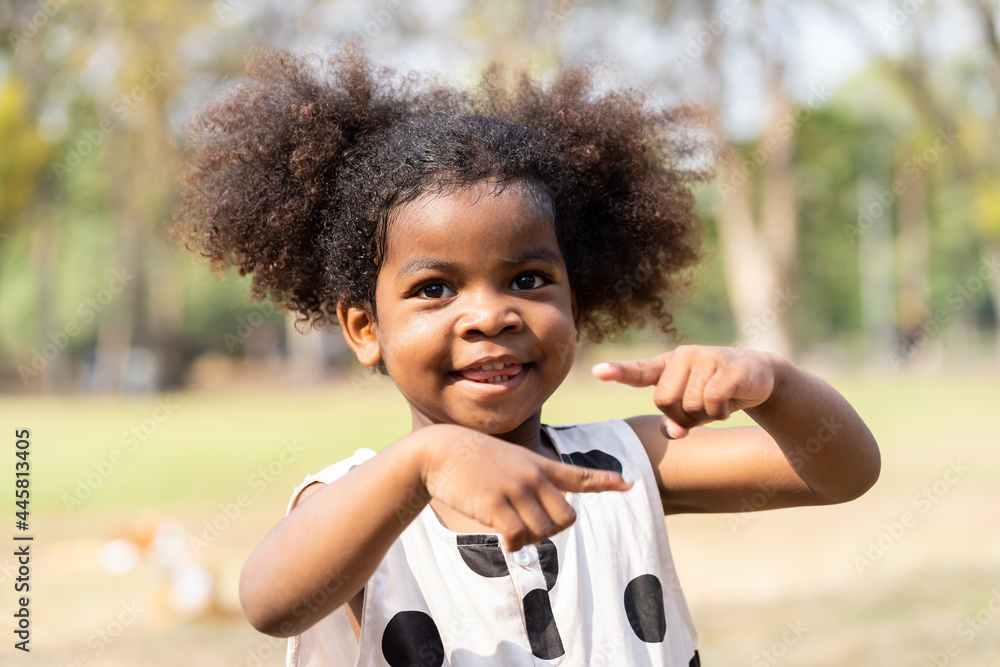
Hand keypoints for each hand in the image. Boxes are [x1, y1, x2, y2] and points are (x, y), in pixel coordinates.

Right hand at [418, 425, 632, 550]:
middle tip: (527, 528)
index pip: (578, 474)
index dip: (605, 480)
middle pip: (565, 518)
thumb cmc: (469, 460)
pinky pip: (518, 538)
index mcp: (537, 464)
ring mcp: (515, 489)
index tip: (629, 483)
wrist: (437, 451)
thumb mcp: (505, 461)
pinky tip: (503, 541)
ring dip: (528, 540)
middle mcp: (533, 476)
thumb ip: (527, 481)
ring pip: (543, 531)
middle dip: (551, 530)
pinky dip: (514, 545)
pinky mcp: (495, 504)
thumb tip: (539, 518)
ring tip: (508, 532)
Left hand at [592, 345, 779, 438]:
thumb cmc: (717, 392)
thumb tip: (674, 432)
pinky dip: (720, 412)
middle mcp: (683, 355)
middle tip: (701, 409)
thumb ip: (675, 420)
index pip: (639, 370)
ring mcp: (705, 358)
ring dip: (706, 415)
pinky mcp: (727, 367)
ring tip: (718, 402)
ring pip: (689, 405)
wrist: (759, 378)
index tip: (598, 371)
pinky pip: (712, 402)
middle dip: (682, 415)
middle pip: (664, 401)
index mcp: (668, 364)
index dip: (618, 372)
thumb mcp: (692, 407)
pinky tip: (730, 403)